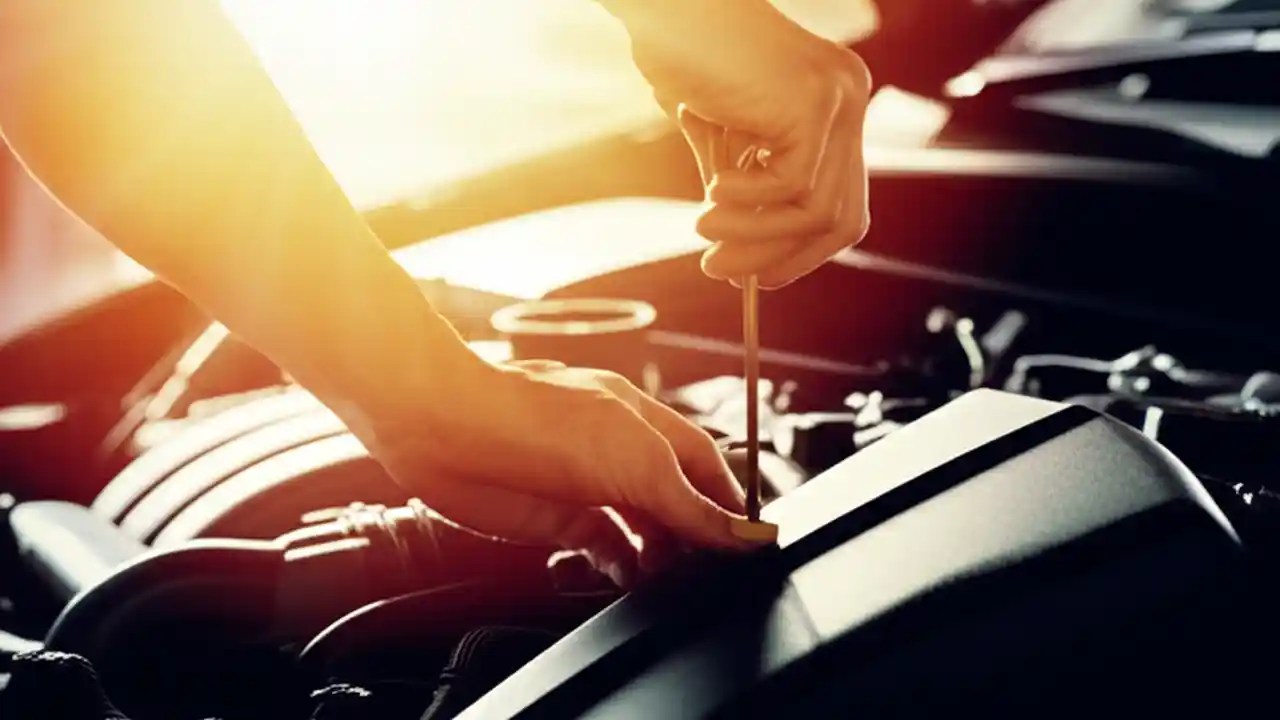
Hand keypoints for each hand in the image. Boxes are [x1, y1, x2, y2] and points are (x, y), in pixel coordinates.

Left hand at [369, 359, 760, 587]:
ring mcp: (590, 485)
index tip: (750, 540)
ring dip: (660, 555)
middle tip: (708, 568)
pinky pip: (604, 547)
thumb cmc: (536, 420)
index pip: (704, 464)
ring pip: (642, 528)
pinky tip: (628, 574)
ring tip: (668, 576)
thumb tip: (741, 534)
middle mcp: (620, 452)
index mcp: (646, 423)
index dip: (728, 501)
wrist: (450, 430)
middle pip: (675, 500)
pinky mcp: (558, 516)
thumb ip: (689, 504)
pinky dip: (621, 564)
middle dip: (695, 534)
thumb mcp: (635, 463)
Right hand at [605, 0, 871, 287]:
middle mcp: (848, 98)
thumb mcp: (722, 135)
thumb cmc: (684, 56)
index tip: (756, 275)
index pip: (841, 201)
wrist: (669, 5)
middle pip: (841, 216)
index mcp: (835, 103)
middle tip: (719, 269)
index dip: (802, 249)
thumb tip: (744, 255)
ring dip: (754, 236)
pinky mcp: (813, 103)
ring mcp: (838, 100)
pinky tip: (712, 192)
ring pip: (816, 210)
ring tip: (703, 231)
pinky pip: (793, 186)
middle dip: (781, 258)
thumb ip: (745, 185)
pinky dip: (748, 202)